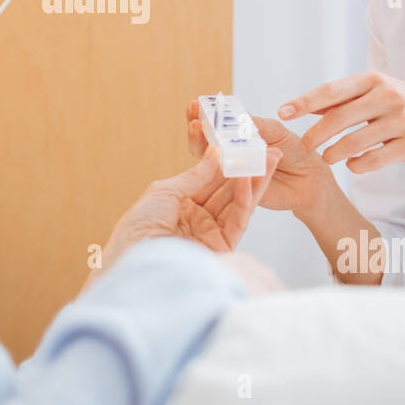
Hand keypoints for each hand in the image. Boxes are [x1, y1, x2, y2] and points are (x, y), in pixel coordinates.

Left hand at [88, 144, 280, 289]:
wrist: (135, 261)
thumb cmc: (139, 227)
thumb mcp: (165, 191)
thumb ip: (195, 174)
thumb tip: (216, 153)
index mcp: (181, 204)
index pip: (210, 179)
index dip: (226, 162)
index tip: (242, 144)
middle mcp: (198, 219)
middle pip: (228, 190)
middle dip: (247, 169)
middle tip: (266, 149)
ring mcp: (211, 233)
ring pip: (239, 204)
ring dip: (254, 182)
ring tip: (269, 159)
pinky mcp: (222, 248)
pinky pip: (238, 220)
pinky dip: (246, 200)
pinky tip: (250, 180)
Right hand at [186, 98, 334, 214]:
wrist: (310, 177)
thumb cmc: (294, 150)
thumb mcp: (275, 131)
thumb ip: (256, 125)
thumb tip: (236, 117)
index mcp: (238, 136)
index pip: (214, 124)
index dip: (202, 114)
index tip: (195, 104)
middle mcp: (231, 153)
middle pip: (203, 142)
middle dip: (196, 128)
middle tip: (193, 118)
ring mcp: (232, 171)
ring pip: (207, 161)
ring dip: (200, 144)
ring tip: (199, 130)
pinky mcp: (238, 189)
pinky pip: (226, 179)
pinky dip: (220, 166)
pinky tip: (219, 154)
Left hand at [277, 71, 404, 172]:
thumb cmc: (403, 105)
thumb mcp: (375, 92)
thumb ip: (342, 99)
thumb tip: (304, 105)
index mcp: (373, 80)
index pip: (331, 91)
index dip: (305, 102)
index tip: (283, 112)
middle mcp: (387, 96)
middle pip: (339, 118)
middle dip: (315, 135)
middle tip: (303, 147)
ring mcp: (402, 120)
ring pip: (355, 142)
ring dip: (334, 153)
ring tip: (326, 158)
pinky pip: (375, 160)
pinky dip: (357, 165)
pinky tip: (352, 166)